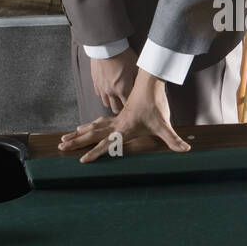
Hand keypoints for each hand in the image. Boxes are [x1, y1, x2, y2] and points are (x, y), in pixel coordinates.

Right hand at [59, 69, 189, 162]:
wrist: (150, 83)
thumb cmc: (156, 104)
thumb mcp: (164, 125)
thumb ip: (173, 139)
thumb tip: (185, 149)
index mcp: (124, 129)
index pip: (107, 144)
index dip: (95, 153)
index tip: (82, 161)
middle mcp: (116, 124)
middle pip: (92, 134)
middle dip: (76, 141)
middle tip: (61, 146)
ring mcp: (116, 118)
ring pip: (93, 127)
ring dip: (80, 133)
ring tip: (66, 138)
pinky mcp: (119, 114)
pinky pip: (100, 121)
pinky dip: (91, 126)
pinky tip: (86, 127)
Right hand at [90, 49, 136, 113]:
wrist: (106, 47)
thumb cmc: (122, 55)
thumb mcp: (135, 67)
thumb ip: (137, 80)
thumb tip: (142, 86)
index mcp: (123, 90)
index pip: (128, 106)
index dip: (132, 108)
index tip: (136, 108)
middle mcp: (111, 92)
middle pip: (116, 108)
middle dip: (122, 110)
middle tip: (126, 109)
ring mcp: (102, 88)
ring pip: (106, 103)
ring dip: (112, 104)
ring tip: (117, 102)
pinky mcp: (95, 82)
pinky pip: (99, 94)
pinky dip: (104, 96)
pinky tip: (107, 93)